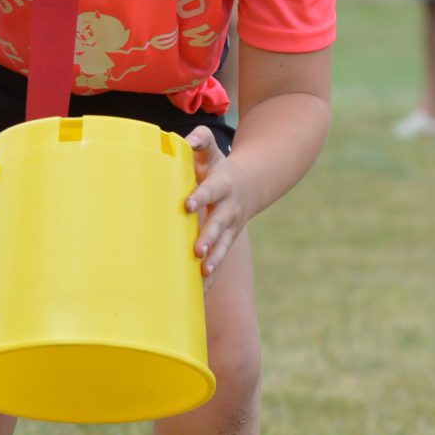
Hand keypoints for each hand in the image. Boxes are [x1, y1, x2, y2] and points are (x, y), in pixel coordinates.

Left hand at [184, 127, 249, 281]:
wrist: (249, 185)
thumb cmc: (218, 167)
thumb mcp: (211, 151)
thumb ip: (199, 141)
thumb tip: (186, 140)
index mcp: (222, 186)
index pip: (211, 191)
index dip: (200, 197)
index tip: (186, 205)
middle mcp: (228, 210)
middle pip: (219, 225)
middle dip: (209, 238)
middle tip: (197, 251)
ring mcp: (230, 229)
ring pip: (223, 247)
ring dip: (214, 261)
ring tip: (202, 274)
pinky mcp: (226, 243)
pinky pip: (219, 262)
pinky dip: (211, 278)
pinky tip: (199, 295)